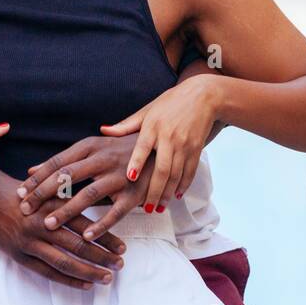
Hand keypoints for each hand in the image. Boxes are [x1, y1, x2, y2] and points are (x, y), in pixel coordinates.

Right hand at [0, 169, 126, 289]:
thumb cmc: (21, 192)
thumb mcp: (46, 189)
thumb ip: (68, 199)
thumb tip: (100, 207)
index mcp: (52, 205)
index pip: (85, 224)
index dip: (105, 236)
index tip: (121, 247)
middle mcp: (42, 224)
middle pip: (78, 244)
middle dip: (102, 256)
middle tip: (119, 264)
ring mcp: (30, 242)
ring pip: (64, 261)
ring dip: (89, 271)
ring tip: (107, 278)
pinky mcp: (20, 255)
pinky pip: (47, 272)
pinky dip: (68, 280)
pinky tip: (85, 285)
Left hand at [16, 134, 157, 241]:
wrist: (163, 147)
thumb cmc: (121, 149)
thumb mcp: (92, 147)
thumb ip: (64, 159)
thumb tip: (32, 170)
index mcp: (91, 146)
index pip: (58, 162)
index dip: (37, 178)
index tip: (18, 193)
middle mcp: (103, 158)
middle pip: (67, 177)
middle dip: (43, 194)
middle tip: (25, 209)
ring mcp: (120, 175)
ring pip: (88, 195)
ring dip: (67, 210)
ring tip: (48, 224)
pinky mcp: (135, 193)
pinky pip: (115, 212)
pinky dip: (100, 225)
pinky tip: (85, 237)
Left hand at [100, 73, 219, 211]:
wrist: (203, 96)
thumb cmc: (170, 103)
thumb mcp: (147, 111)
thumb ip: (126, 125)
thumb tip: (102, 130)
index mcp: (154, 126)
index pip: (143, 146)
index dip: (137, 162)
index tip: (130, 177)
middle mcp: (170, 137)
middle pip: (163, 168)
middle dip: (155, 190)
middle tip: (147, 208)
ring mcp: (185, 144)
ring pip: (177, 174)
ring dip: (168, 193)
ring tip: (160, 208)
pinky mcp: (197, 149)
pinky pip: (190, 171)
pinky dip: (184, 185)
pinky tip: (176, 196)